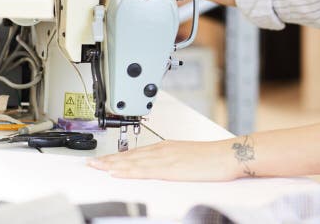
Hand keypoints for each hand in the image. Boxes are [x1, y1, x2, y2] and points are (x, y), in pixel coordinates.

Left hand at [87, 139, 239, 180]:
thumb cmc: (214, 157)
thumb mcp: (189, 156)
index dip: (118, 157)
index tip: (104, 160)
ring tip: (97, 168)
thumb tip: (163, 168)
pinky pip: (145, 170)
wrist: (228, 155)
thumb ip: (173, 161)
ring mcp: (166, 159)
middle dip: (110, 160)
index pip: (137, 153)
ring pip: (133, 162)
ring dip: (113, 165)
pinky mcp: (170, 169)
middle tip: (91, 163)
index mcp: (167, 147)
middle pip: (131, 156)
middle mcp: (163, 150)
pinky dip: (129, 171)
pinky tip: (118, 172)